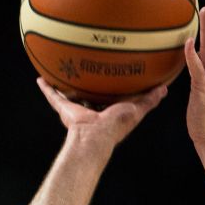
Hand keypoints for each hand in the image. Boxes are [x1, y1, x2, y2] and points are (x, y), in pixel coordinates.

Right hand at [36, 77, 167, 147]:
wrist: (96, 135)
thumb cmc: (117, 125)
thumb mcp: (137, 109)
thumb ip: (149, 100)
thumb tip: (164, 88)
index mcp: (108, 109)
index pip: (109, 96)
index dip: (110, 87)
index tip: (111, 75)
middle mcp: (91, 108)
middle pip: (88, 94)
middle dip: (87, 85)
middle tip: (86, 69)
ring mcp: (76, 109)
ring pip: (69, 94)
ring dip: (64, 85)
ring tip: (60, 70)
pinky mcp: (65, 108)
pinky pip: (53, 96)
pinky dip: (46, 89)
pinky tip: (40, 78)